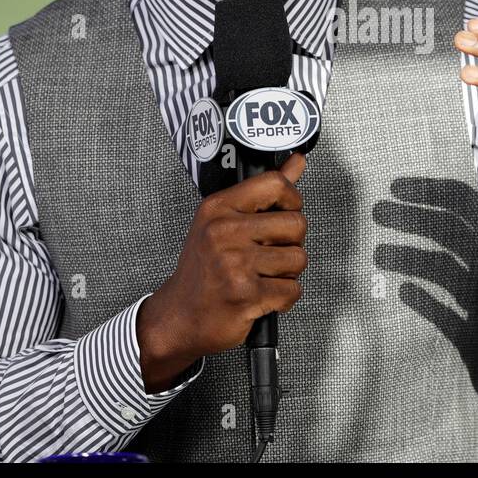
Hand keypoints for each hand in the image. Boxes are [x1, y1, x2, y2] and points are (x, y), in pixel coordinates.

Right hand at [136, 152, 308, 391]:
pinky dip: (283, 298)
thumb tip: (296, 161)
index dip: (292, 200)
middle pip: (296, 223)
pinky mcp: (245, 295)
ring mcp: (234, 263)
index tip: (284, 212)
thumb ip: (265, 191)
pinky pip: (292, 290)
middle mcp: (224, 231)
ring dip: (288, 273)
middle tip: (269, 254)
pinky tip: (262, 295)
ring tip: (262, 276)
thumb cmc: (203, 269)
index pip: (275, 184)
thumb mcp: (224, 221)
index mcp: (219, 208)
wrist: (179, 316)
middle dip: (291, 243)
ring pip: (298, 259)